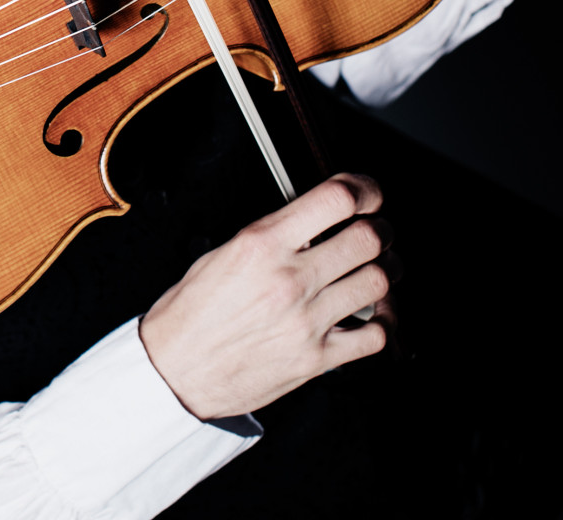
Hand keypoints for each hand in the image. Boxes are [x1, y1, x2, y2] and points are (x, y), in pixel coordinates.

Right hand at [138, 173, 392, 420]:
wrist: (176, 372)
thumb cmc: (190, 315)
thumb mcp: (222, 253)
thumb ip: (271, 235)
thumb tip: (310, 222)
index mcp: (263, 244)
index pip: (335, 200)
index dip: (364, 189)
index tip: (368, 193)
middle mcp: (289, 279)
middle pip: (367, 239)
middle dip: (380, 230)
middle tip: (377, 231)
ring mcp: (307, 321)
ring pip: (378, 283)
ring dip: (386, 271)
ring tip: (378, 268)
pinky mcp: (316, 359)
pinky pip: (374, 336)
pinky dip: (381, 323)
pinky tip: (369, 316)